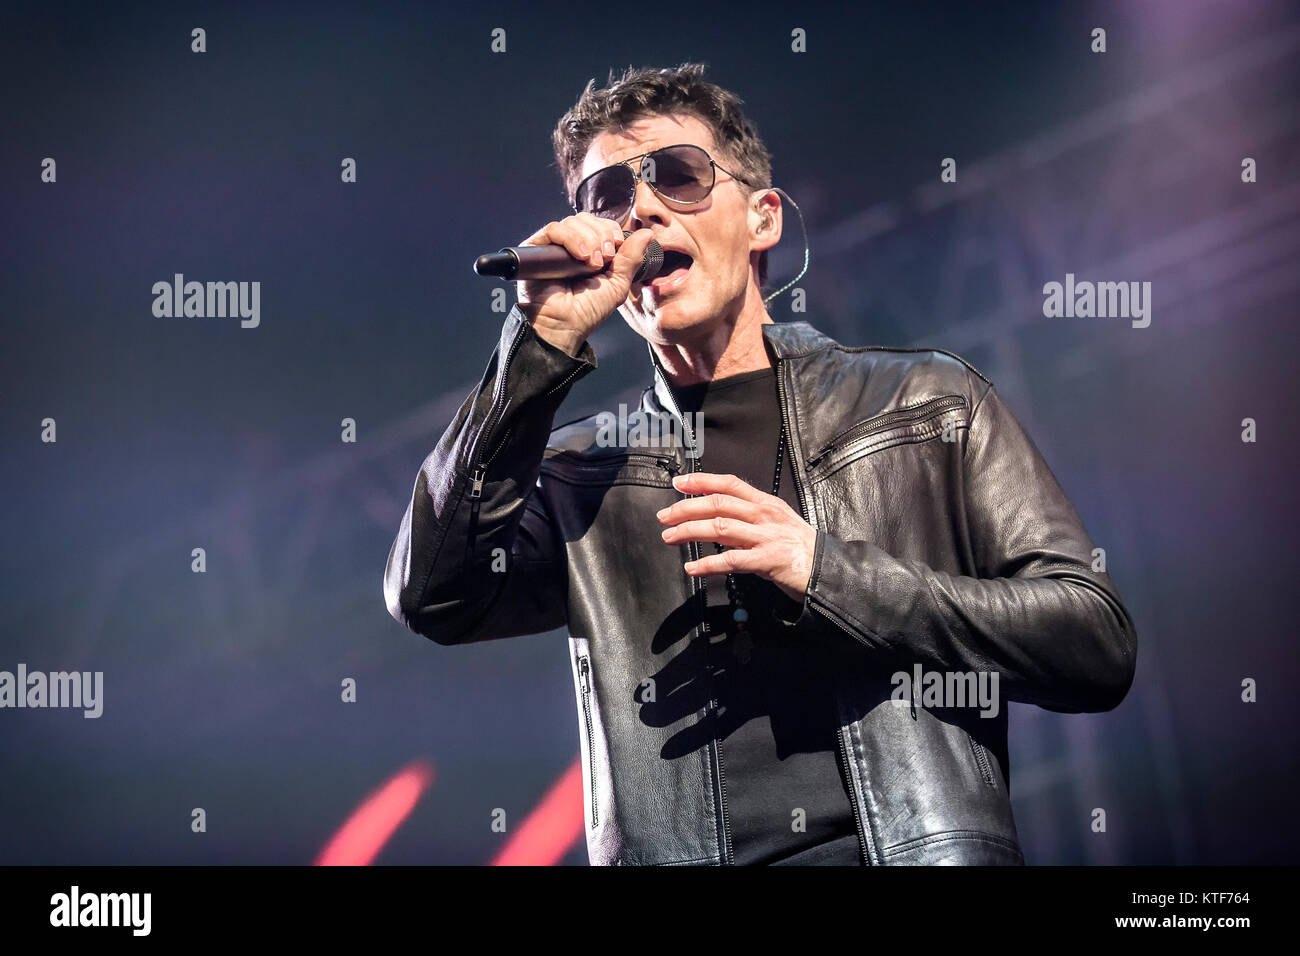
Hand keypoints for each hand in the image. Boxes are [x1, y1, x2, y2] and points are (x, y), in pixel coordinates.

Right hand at [515, 214, 656, 357]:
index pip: (602, 224)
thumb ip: (631, 258)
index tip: (615, 250)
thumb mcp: (617, 284)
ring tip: (591, 264)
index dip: (611, 231)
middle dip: (602, 235)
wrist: (564, 325)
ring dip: (589, 239)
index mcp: (591, 251)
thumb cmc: (588, 311)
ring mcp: (554, 246)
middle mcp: (572, 246)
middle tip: (604, 259)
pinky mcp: (536, 248)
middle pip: (588, 219)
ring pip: (573, 222)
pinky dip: (572, 239)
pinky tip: (581, 258)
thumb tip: (647, 233)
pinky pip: (554, 229)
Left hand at [655, 472, 816, 602]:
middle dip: (686, 508)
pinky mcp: (768, 560)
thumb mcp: (775, 523)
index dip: (702, 481)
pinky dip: (708, 564)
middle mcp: (765, 515)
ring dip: (689, 532)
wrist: (827, 570)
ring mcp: (767, 537)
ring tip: (669, 537)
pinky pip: (731, 560)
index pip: (729, 484)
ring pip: (720, 528)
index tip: (678, 483)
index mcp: (766, 503)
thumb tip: (714, 516)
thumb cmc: (798, 548)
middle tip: (664, 516)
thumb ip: (747, 518)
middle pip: (718, 504)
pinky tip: (692, 567)